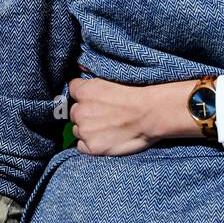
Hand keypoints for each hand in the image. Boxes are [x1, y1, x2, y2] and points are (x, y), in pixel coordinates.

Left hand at [68, 76, 196, 154]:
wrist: (151, 115)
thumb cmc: (137, 96)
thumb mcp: (112, 81)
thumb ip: (93, 85)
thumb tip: (81, 76)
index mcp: (84, 91)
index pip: (72, 90)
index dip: (84, 95)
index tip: (94, 99)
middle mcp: (80, 111)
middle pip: (74, 112)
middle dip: (86, 114)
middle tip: (105, 115)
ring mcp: (85, 130)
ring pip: (77, 130)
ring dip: (88, 129)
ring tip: (108, 128)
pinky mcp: (91, 147)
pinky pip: (81, 146)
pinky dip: (90, 144)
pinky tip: (105, 139)